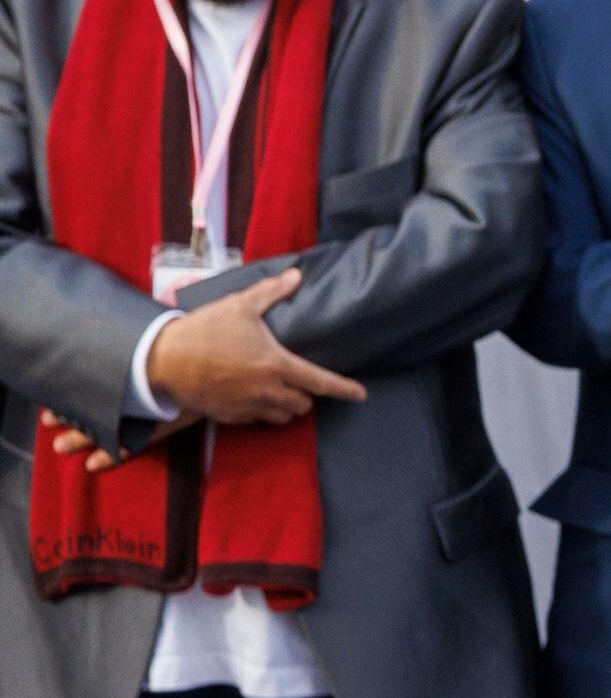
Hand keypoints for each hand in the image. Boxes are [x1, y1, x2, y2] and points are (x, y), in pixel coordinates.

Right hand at [145, 268, 365, 425]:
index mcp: (276, 365)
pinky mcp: (229, 417)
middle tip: (297, 380)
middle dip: (306, 395)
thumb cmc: (204, 331)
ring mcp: (247, 407)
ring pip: (282, 417)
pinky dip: (259, 411)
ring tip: (277, 389)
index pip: (321, 382)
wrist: (162, 360)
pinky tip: (250, 395)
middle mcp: (267, 391)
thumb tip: (295, 276)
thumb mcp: (239, 306)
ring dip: (286, 406)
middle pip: (303, 405)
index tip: (360, 395)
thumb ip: (270, 293)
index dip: (344, 390)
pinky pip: (255, 420)